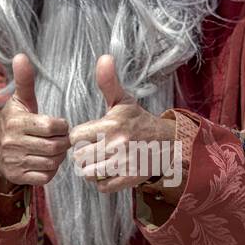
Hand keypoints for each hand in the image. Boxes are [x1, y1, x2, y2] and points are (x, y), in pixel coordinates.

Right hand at [0, 53, 70, 187]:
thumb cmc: (13, 122)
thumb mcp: (19, 101)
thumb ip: (24, 81)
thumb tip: (21, 56)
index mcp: (16, 122)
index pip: (52, 126)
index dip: (61, 126)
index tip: (59, 125)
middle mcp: (13, 143)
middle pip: (54, 146)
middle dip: (63, 142)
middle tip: (62, 138)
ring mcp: (15, 162)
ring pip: (51, 162)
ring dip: (59, 156)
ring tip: (56, 149)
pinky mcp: (18, 176)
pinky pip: (45, 177)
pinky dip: (51, 170)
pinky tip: (48, 160)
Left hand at [68, 55, 176, 194]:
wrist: (168, 142)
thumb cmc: (138, 120)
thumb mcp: (123, 100)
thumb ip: (108, 82)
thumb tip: (104, 57)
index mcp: (111, 125)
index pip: (76, 137)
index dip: (78, 137)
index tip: (87, 135)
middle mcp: (116, 145)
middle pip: (79, 157)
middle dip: (83, 154)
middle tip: (92, 149)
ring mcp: (123, 164)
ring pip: (88, 173)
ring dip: (91, 168)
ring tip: (100, 160)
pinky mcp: (129, 179)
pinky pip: (102, 186)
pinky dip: (102, 181)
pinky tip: (109, 170)